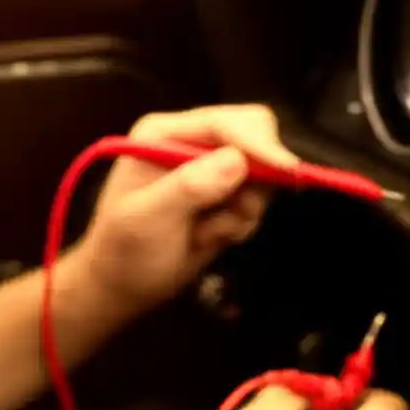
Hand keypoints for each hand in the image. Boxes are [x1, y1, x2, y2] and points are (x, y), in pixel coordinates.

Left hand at [66, 104, 297, 314]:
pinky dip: (242, 224)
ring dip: (243, 211)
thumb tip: (237, 161)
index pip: (225, 124)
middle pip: (255, 137)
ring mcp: (213, 168)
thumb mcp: (147, 219)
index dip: (258, 144)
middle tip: (237, 212)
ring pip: (262, 174)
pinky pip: (260, 200)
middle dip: (255, 179)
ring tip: (205, 233)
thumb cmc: (124, 250)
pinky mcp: (228, 194)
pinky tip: (209, 237)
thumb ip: (189, 187)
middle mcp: (192, 142)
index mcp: (165, 133)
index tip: (286, 170)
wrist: (123, 286)